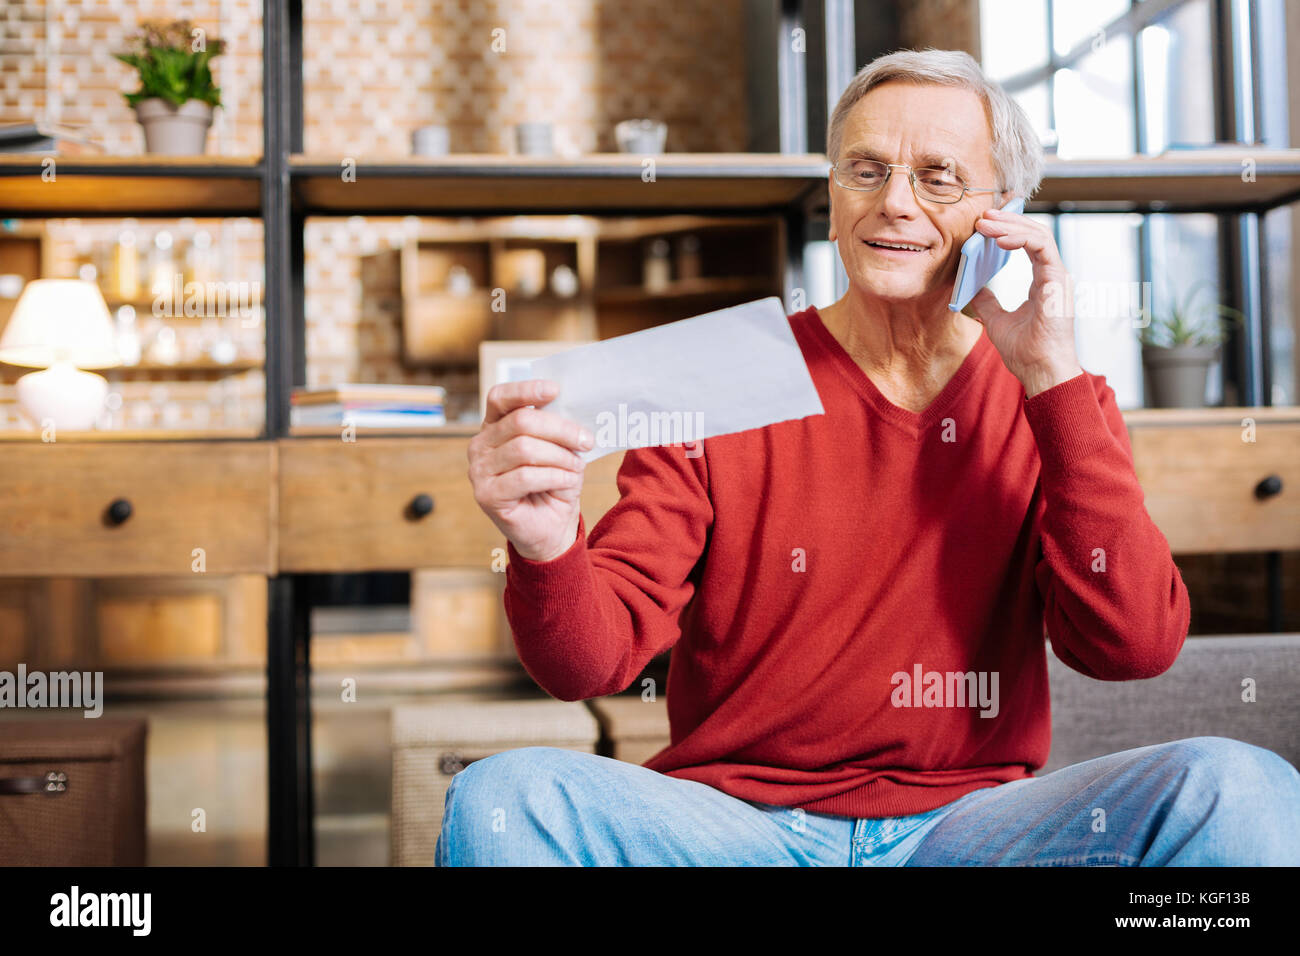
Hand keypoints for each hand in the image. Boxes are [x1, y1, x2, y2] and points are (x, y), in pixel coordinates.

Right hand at [468, 378, 592, 561]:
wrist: (551, 528)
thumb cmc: (554, 484)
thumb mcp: (559, 449)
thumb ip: (557, 427)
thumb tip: (572, 408)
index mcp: (494, 427)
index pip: (500, 397)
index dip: (526, 390)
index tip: (556, 390)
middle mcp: (480, 446)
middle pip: (520, 422)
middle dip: (560, 430)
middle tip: (586, 441)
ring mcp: (479, 471)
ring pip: (524, 449)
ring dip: (559, 457)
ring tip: (576, 467)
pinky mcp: (486, 495)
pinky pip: (525, 476)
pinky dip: (554, 476)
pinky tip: (567, 482)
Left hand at [964, 205, 1082, 397]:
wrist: (1041, 371)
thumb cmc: (1026, 352)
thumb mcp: (997, 321)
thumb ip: (988, 302)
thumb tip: (972, 289)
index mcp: (1043, 282)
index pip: (1029, 243)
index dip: (1009, 230)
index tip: (984, 225)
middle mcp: (1053, 275)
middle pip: (1033, 234)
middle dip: (1008, 221)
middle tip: (982, 216)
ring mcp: (1057, 276)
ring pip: (1039, 235)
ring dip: (1011, 225)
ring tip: (986, 222)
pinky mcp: (1057, 280)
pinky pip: (1042, 247)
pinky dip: (1021, 237)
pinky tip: (1000, 238)